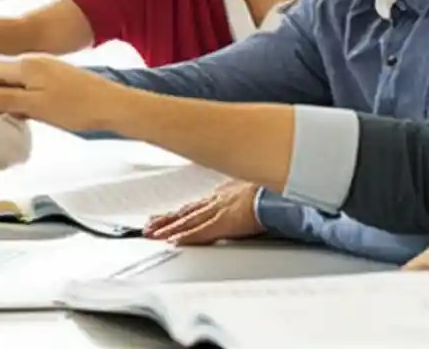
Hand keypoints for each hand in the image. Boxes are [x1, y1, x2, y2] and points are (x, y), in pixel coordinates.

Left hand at [142, 180, 264, 244]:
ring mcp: (218, 212)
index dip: (181, 212)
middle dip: (167, 220)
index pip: (198, 205)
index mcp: (226, 193)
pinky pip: (200, 233)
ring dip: (169, 229)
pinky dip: (185, 237)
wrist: (278, 189)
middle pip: (187, 212)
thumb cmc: (272, 187)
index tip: (168, 216)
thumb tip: (253, 196)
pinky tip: (173, 241)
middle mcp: (218, 201)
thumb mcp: (256, 185)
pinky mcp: (223, 224)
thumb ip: (249, 191)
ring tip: (153, 235)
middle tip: (150, 227)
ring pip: (187, 221)